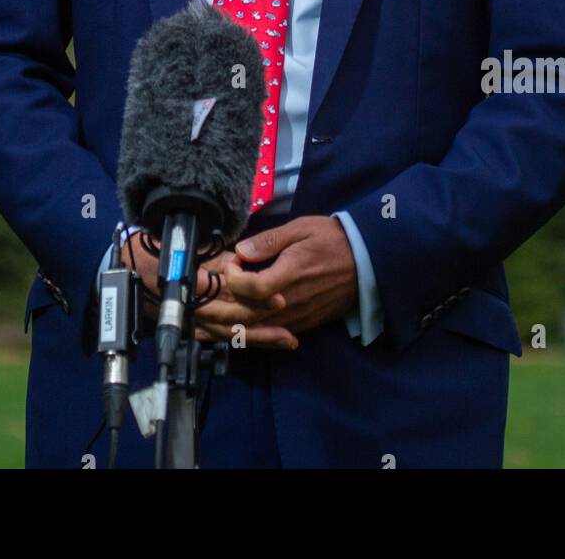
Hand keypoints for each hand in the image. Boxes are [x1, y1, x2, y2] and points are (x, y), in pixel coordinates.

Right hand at [122, 233, 291, 345]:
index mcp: (193, 282)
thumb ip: (217, 257)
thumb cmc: (155, 249)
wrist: (127, 270)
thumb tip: (242, 263)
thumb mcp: (188, 244)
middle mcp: (192, 306)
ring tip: (285, 340)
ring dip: (258, 338)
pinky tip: (260, 343)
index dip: (255, 297)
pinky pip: (217, 338)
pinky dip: (240, 341)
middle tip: (288, 322)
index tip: (278, 297)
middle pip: (232, 318)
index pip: (230, 293)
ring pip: (228, 333)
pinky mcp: (191, 326)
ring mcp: (191, 320)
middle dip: (262, 321)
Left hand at [196, 216, 357, 346]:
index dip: (234, 278)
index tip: (231, 263)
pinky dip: (246, 334)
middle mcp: (291, 301)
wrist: (365, 262)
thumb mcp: (300, 229)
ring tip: (201, 323)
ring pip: (256, 329)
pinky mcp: (302, 323)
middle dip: (218, 311)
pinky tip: (227, 332)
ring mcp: (297, 316)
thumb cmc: (331, 240)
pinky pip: (270, 334)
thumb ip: (269, 242)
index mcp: (290, 274)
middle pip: (247, 316)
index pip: (252, 289)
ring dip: (227, 327)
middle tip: (199, 301)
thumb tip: (242, 251)